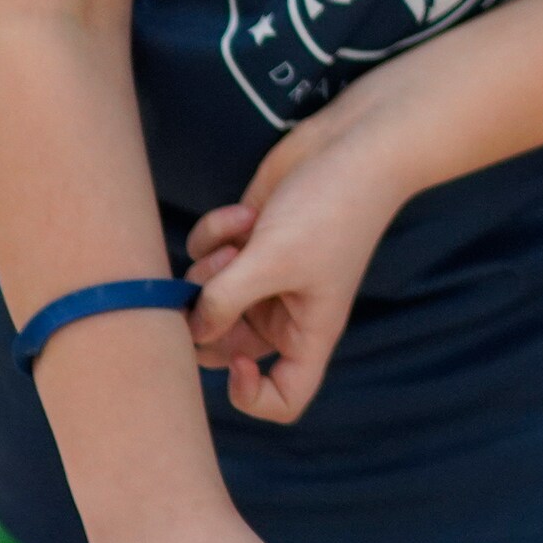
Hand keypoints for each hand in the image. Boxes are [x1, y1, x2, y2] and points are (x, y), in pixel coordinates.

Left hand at [182, 133, 403, 426]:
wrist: (351, 145)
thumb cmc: (330, 209)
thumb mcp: (273, 260)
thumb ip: (224, 300)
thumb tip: (190, 327)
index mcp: (307, 331)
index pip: (284, 397)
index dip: (252, 395)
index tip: (238, 359)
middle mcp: (283, 310)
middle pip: (225, 346)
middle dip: (209, 317)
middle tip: (213, 285)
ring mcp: (263, 274)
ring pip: (207, 296)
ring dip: (211, 268)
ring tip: (241, 237)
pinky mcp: (247, 239)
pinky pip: (207, 255)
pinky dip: (216, 235)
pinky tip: (243, 213)